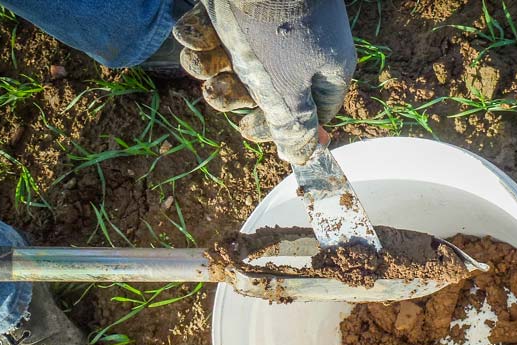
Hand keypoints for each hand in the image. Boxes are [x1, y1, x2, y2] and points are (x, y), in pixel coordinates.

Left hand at [173, 1, 355, 164]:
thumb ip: (293, 127)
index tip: (248, 128)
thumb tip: (303, 158)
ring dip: (210, 66)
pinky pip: (223, 29)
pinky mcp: (244, 4)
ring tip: (197, 61)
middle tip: (212, 93)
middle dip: (233, 93)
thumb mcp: (286, 91)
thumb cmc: (275, 31)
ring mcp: (274, 22)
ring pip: (240, 59)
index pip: (311, 112)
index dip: (278, 126)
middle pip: (268, 88)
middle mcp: (303, 47)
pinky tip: (190, 35)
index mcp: (326, 69)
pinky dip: (202, 36)